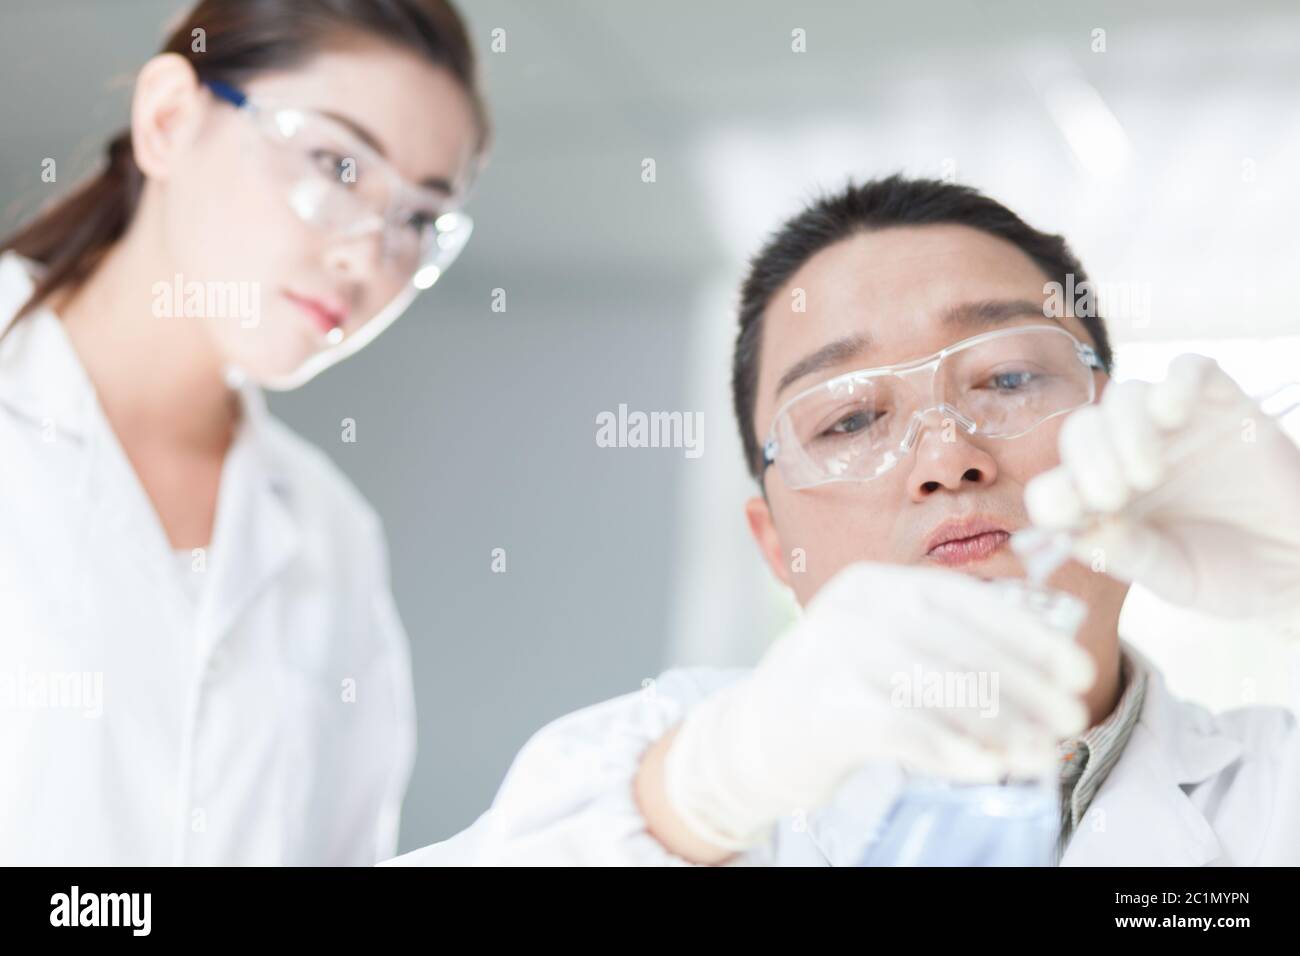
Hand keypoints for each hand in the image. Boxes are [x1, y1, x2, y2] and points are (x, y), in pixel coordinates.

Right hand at [661, 561, 1094, 849]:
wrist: (754, 736)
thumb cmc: (840, 693)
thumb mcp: (888, 649)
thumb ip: (949, 648)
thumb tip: (1048, 675)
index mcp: (876, 583)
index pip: (967, 600)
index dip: (1028, 636)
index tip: (1075, 669)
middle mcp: (853, 607)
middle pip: (960, 645)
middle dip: (1026, 686)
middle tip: (1071, 719)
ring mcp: (834, 652)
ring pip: (939, 688)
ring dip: (1001, 725)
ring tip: (1041, 753)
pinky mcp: (823, 704)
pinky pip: (904, 728)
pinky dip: (951, 750)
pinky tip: (986, 767)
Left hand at [1025, 353, 1299, 616]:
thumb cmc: (1234, 573)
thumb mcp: (1176, 577)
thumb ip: (1130, 555)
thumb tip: (1081, 530)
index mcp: (1104, 504)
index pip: (1052, 488)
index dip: (1054, 499)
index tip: (1078, 518)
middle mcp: (1128, 457)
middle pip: (1081, 431)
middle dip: (1086, 461)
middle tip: (1114, 495)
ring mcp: (1174, 427)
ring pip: (1125, 397)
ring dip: (1123, 431)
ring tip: (1149, 474)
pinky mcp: (1221, 404)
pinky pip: (1189, 370)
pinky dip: (1176, 381)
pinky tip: (1175, 413)